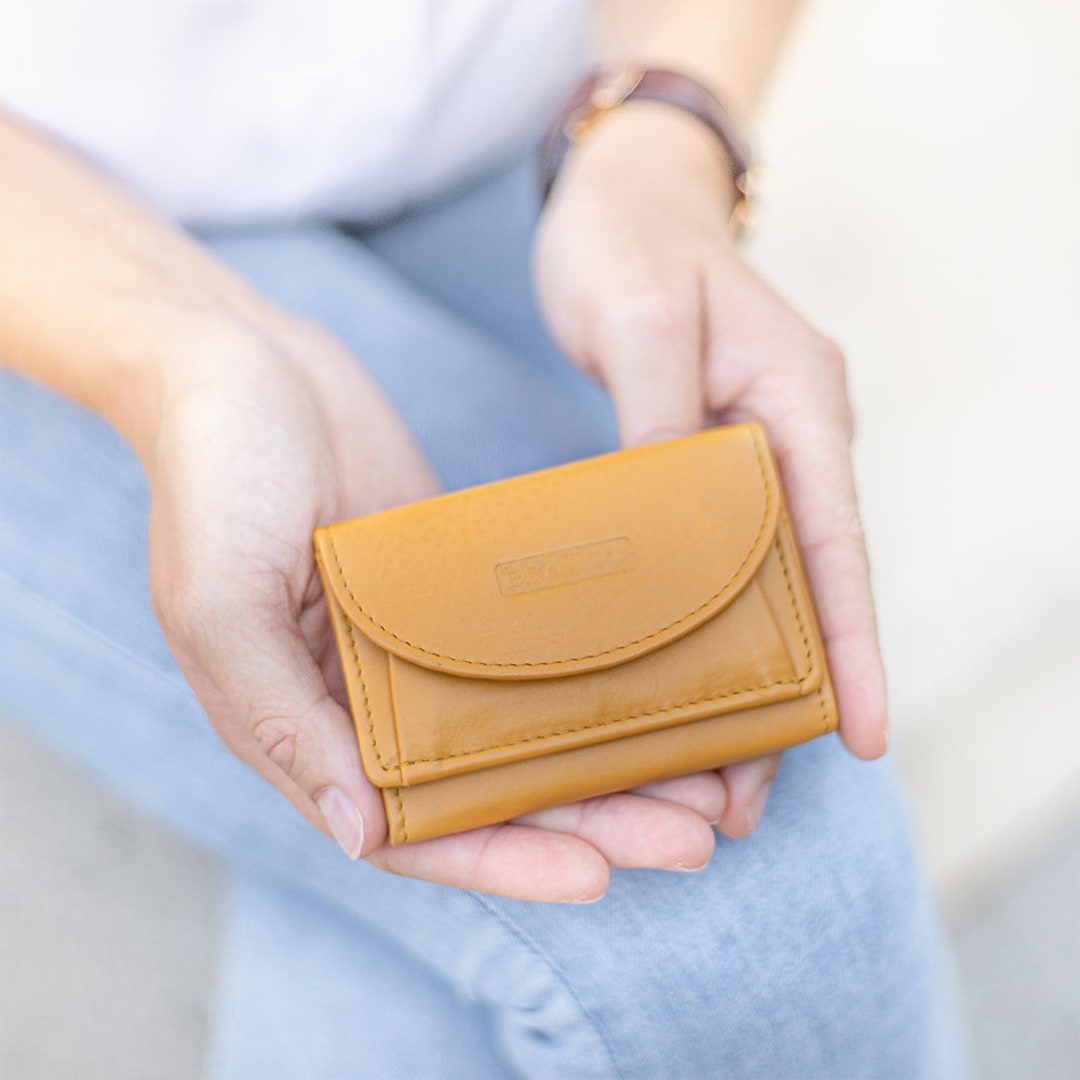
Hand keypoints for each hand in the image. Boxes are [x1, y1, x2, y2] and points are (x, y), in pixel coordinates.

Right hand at [142, 311, 723, 901]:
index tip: (598, 875)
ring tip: (701, 780)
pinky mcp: (452, 594)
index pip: (414, 829)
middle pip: (490, 793)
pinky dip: (587, 683)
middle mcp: (365, 705)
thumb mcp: (219, 601)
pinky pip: (530, 654)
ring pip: (523, 732)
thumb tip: (359, 832)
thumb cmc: (213, 477)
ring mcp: (414, 649)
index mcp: (304, 727)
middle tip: (692, 835)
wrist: (242, 361)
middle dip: (589, 822)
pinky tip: (654, 691)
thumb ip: (280, 721)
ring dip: (606, 764)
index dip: (504, 861)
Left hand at [534, 105, 888, 837]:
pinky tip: (674, 681)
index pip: (834, 541)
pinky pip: (714, 559)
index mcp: (796, 402)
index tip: (867, 732)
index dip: (851, 642)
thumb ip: (662, 423)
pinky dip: (702, 624)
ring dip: (742, 673)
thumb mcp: (644, 319)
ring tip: (710, 773)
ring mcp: (747, 455)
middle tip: (746, 796)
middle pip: (802, 584)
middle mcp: (786, 439)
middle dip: (789, 689)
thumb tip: (665, 534)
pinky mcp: (703, 464)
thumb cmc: (630, 245)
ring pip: (759, 584)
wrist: (620, 202)